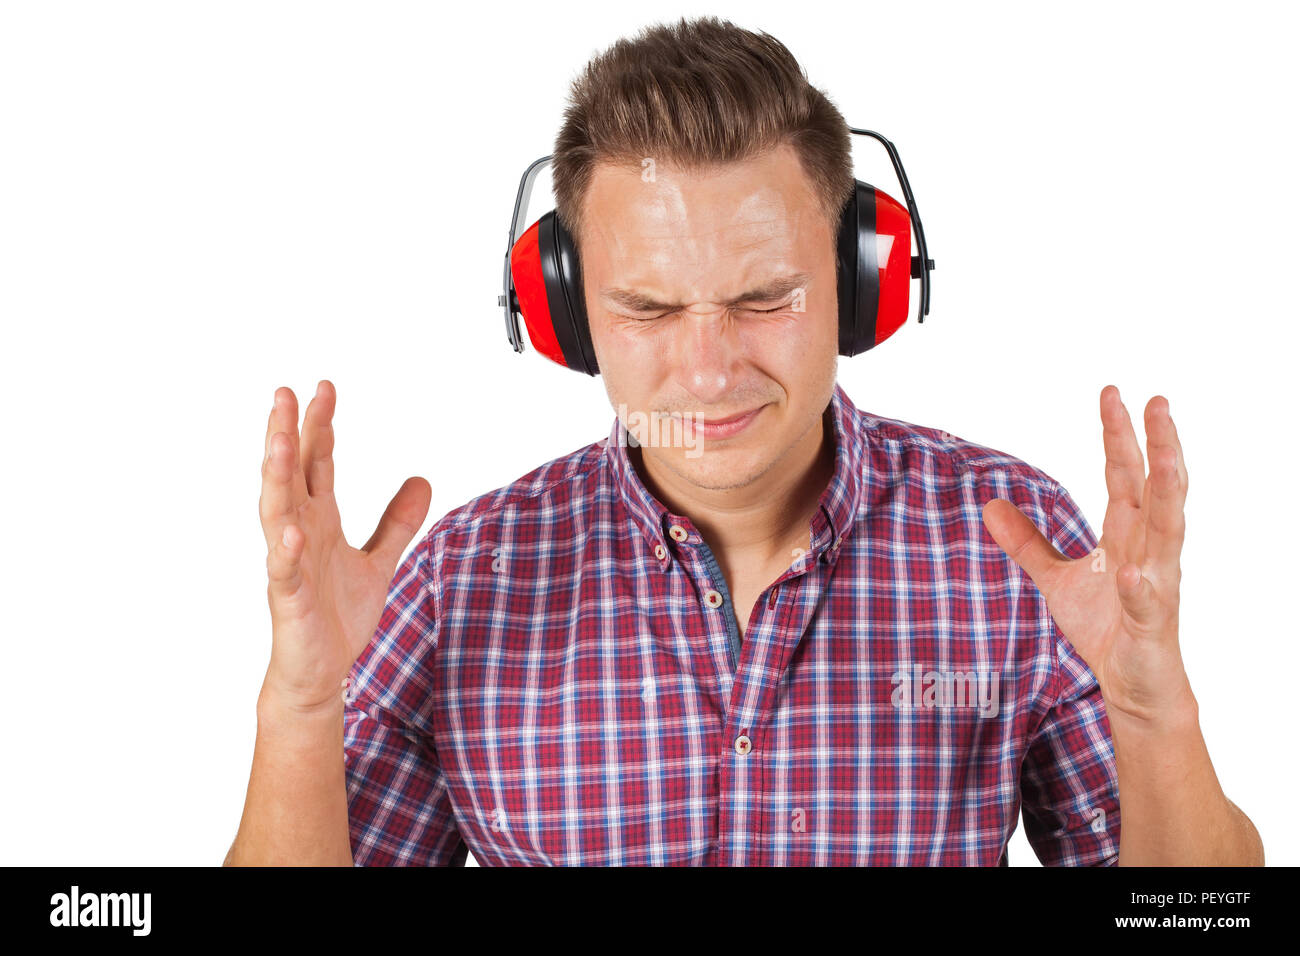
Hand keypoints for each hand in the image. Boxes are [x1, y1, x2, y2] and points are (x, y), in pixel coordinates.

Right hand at [259, 380, 430, 713]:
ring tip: (278, 441)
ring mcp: (290, 565)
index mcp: (319, 520)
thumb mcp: (380, 561)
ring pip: (276, 512)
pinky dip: (285, 551)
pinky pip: (283, 572)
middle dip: (287, 433)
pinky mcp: (290, 600)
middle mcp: (299, 534)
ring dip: (276, 477)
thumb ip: (397, 523)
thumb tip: (422, 480)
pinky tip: (291, 531)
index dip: (320, 426)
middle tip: (285, 391)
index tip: (324, 388)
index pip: (316, 463)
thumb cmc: (337, 617)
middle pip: (290, 475)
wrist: (320, 672)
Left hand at [981, 386, 1192, 726]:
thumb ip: (1027, 541)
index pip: (1124, 474)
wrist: (1131, 685)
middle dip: (1157, 444)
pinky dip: (1140, 587)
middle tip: (1156, 400)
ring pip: (1168, 531)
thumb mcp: (1055, 578)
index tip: (1112, 393)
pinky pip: (1147, 601)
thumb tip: (989, 504)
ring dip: (1168, 492)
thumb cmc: (1105, 626)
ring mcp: (1156, 584)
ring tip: (1167, 455)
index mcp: (1127, 534)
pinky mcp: (1152, 624)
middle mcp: (1149, 550)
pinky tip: (1132, 572)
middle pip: (1155, 488)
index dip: (1118, 435)